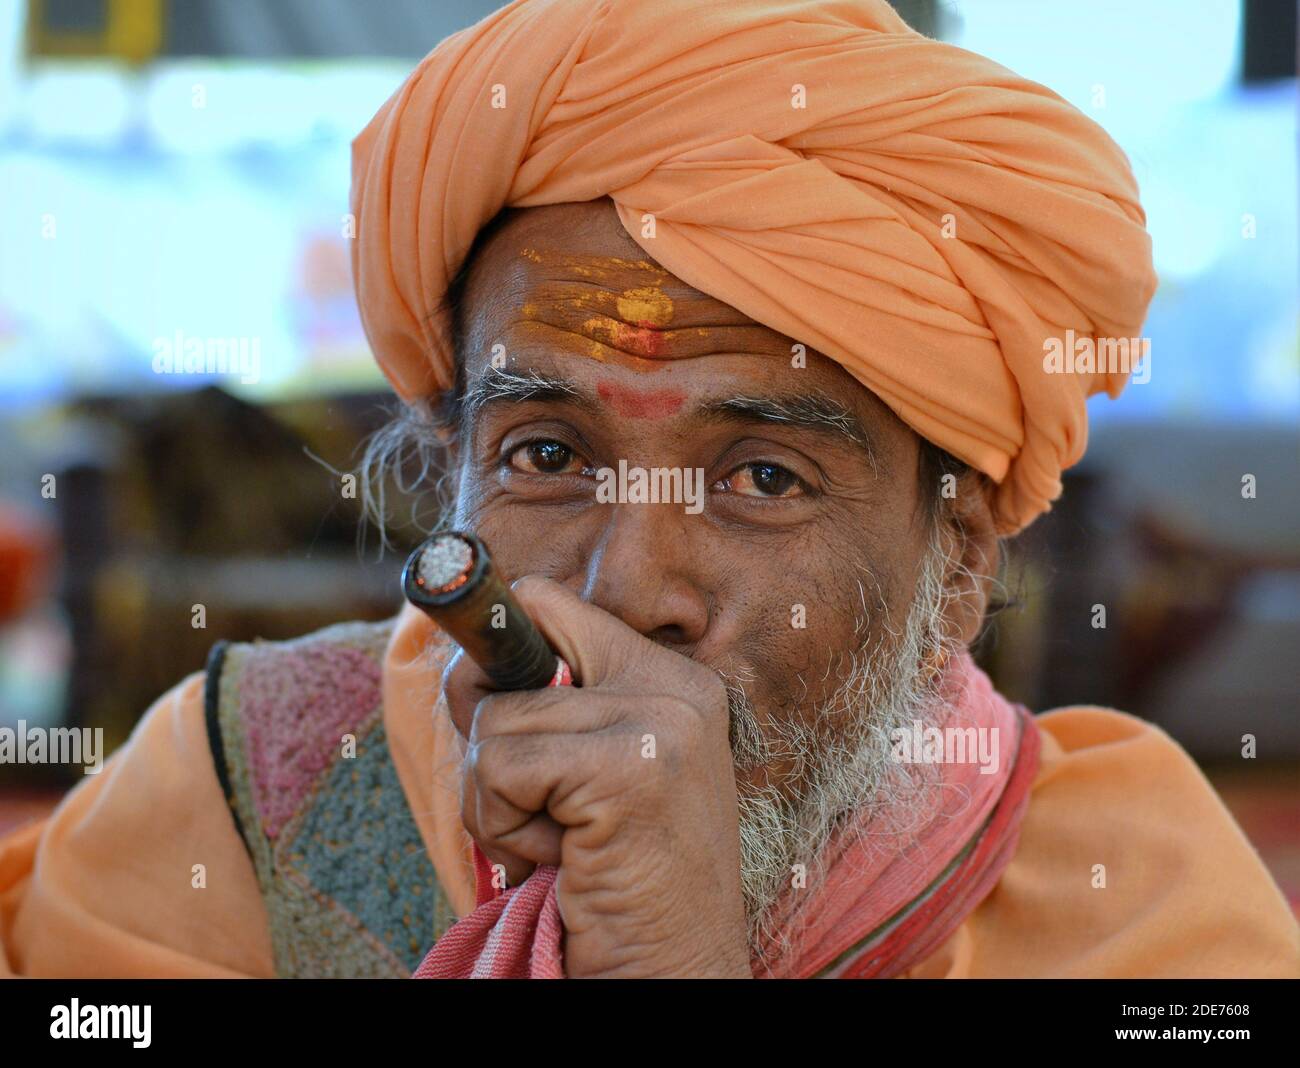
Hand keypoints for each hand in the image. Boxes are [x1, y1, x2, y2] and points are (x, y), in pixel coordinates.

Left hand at [441, 576, 751, 977]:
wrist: (673, 971)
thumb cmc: (618, 882)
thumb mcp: (593, 775)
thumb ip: (549, 707)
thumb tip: (462, 661)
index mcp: (673, 678)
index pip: (551, 602)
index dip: (500, 649)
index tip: (490, 704)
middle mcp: (677, 685)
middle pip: (513, 648)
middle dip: (488, 729)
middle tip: (531, 801)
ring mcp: (660, 721)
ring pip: (496, 722)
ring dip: (499, 802)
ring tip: (560, 846)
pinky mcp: (628, 767)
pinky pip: (499, 770)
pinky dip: (505, 829)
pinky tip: (560, 862)